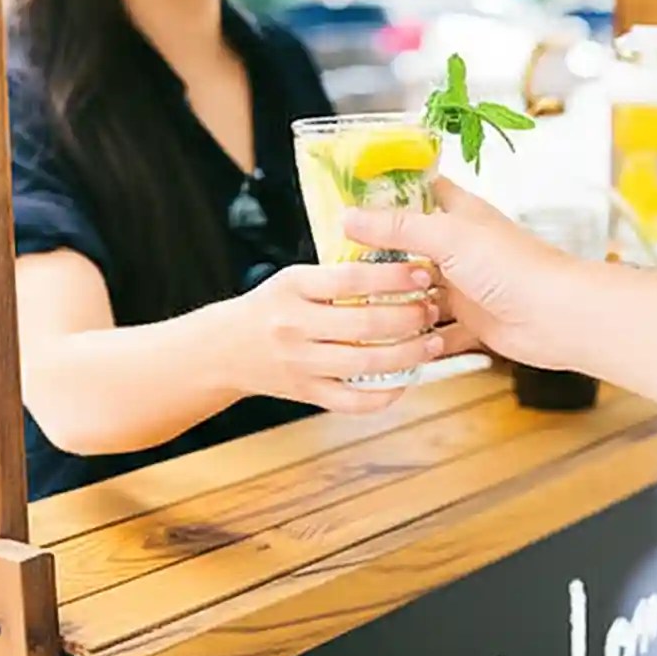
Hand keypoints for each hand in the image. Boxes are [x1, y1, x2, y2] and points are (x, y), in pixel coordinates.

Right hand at [229, 263, 442, 413]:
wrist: (223, 350)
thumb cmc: (269, 307)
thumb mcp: (293, 278)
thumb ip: (335, 273)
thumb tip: (393, 254)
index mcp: (293, 286)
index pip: (351, 278)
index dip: (392, 276)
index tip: (421, 271)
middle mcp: (295, 326)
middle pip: (364, 323)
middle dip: (409, 316)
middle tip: (433, 307)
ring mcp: (301, 364)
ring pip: (366, 363)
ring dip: (409, 354)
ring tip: (433, 342)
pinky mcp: (307, 394)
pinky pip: (353, 401)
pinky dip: (385, 395)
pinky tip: (407, 380)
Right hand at [344, 178, 585, 370]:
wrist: (558, 317)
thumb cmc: (515, 267)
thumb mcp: (447, 237)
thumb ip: (397, 227)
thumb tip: (348, 217)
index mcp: (457, 214)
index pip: (417, 191)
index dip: (385, 193)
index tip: (348, 200)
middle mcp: (459, 247)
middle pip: (409, 247)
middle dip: (379, 257)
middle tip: (338, 263)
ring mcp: (464, 285)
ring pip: (418, 292)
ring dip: (395, 301)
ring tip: (357, 306)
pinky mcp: (471, 321)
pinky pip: (435, 330)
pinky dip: (417, 337)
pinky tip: (391, 341)